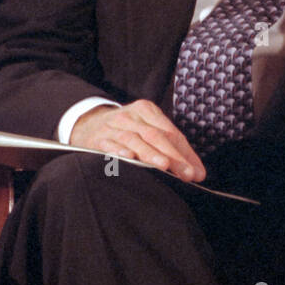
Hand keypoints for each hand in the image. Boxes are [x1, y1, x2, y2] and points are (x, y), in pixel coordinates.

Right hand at [70, 100, 205, 182]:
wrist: (87, 123)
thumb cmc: (126, 130)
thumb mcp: (147, 129)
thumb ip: (172, 148)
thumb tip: (198, 173)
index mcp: (147, 111)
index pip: (171, 133)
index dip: (186, 153)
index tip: (197, 172)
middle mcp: (132, 116)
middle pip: (157, 136)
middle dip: (174, 156)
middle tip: (187, 174)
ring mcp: (114, 126)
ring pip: (135, 140)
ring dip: (150, 154)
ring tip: (165, 166)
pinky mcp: (98, 138)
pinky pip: (110, 144)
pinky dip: (119, 151)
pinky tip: (128, 158)